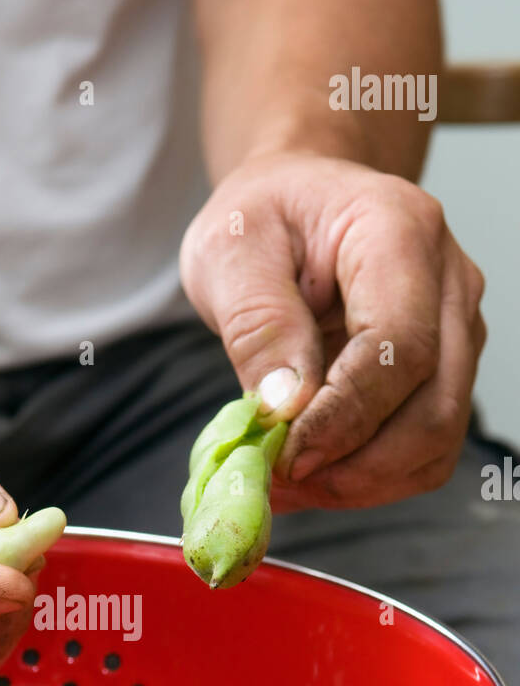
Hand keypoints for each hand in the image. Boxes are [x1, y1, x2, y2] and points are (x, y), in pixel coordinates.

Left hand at [180, 152, 485, 509]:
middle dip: (355, 465)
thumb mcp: (229, 252)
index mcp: (398, 232)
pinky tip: (311, 475)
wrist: (293, 203)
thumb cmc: (261, 219)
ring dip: (362, 481)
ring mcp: (456, 329)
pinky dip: (369, 478)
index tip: (286, 455)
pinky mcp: (443, 370)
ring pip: (437, 439)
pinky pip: (423, 448)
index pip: (399, 347)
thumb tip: (287, 405)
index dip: (345, 416)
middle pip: (434, 406)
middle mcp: (448, 281)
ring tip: (287, 482)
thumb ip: (258, 324)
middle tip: (279, 481)